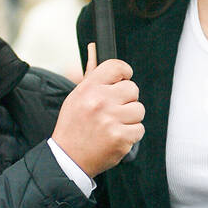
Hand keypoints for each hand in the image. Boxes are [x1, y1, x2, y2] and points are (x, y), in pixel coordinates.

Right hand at [51, 42, 144, 175]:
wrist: (68, 158)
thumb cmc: (73, 125)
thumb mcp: (76, 96)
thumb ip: (91, 75)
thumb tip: (94, 48)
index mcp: (89, 88)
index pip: (117, 67)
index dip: (125, 72)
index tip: (124, 78)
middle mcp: (100, 101)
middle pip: (133, 89)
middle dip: (127, 100)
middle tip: (113, 110)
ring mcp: (112, 120)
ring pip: (139, 109)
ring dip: (130, 118)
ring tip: (114, 125)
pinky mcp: (121, 138)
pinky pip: (140, 129)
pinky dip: (131, 134)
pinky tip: (116, 137)